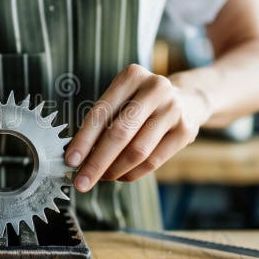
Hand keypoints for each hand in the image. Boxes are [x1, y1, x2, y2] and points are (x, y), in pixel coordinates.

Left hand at [65, 64, 211, 190]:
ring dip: (114, 170)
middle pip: (120, 133)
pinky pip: (154, 161)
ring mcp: (174, 109)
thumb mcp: (121, 99)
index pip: (101, 113)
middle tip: (81, 182)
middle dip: (97, 162)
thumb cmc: (140, 103)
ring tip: (101, 178)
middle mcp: (155, 88)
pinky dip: (132, 173)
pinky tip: (120, 176)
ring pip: (137, 151)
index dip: (84, 140)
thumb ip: (101, 123)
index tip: (70, 161)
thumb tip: (78, 158)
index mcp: (132, 76)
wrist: (187, 100)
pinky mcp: (186, 130)